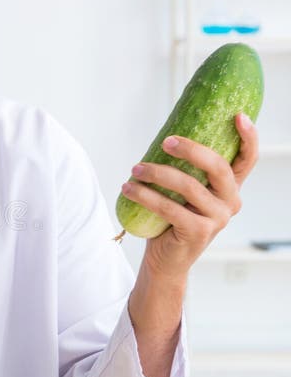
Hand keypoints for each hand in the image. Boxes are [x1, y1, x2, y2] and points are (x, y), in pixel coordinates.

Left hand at [120, 112, 258, 279]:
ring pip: (189, 186)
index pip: (247, 160)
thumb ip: (185, 170)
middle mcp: (230, 202)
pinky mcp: (198, 232)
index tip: (238, 116)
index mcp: (229, 188)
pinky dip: (145, 196)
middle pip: (218, 167)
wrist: (165, 260)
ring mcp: (217, 219)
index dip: (248, 137)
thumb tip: (166, 137)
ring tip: (135, 169)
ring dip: (157, 173)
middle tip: (167, 141)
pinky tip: (128, 189)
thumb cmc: (171, 220)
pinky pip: (170, 208)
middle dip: (192, 149)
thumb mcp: (182, 192)